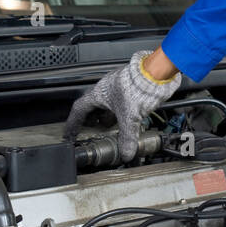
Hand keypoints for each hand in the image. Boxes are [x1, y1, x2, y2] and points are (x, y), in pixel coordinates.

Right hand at [62, 50, 180, 161]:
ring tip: (110, 129)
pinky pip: (120, 103)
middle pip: (93, 107)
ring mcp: (118, 87)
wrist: (155, 73)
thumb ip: (127, 136)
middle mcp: (107, 89)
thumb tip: (126, 152)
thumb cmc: (138, 86)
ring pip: (108, 105)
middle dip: (92, 121)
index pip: (79, 109)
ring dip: (108, 117)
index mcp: (99, 93)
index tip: (69, 132)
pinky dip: (120, 114)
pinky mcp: (130, 88)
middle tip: (92, 132)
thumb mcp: (130, 117)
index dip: (73, 122)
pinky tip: (127, 120)